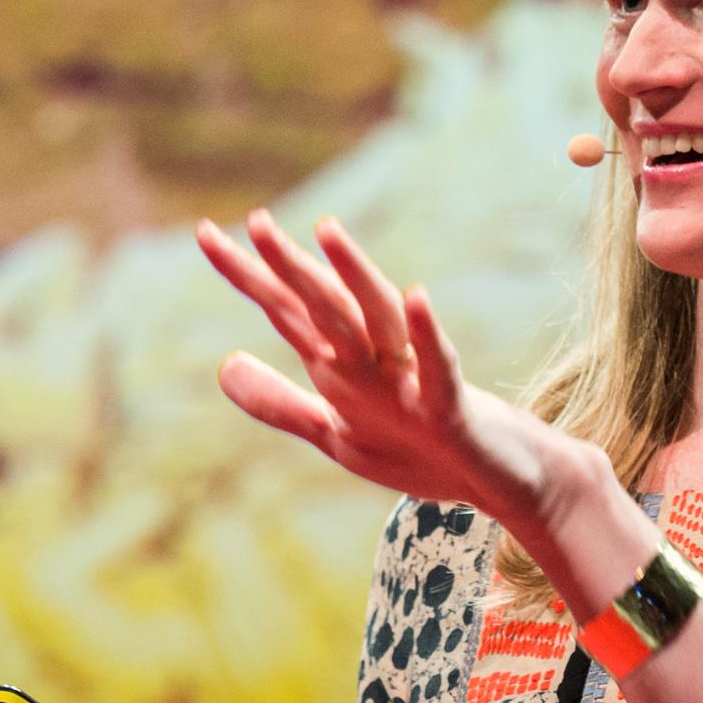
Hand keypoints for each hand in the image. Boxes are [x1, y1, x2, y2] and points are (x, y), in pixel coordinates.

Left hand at [196, 210, 558, 522]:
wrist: (499, 480)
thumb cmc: (419, 449)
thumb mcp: (335, 433)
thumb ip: (279, 402)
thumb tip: (221, 364)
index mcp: (340, 365)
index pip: (285, 310)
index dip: (246, 275)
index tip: (203, 233)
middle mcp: (373, 358)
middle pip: (323, 305)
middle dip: (288, 267)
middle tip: (253, 222)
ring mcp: (413, 378)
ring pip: (378, 320)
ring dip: (354, 276)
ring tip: (327, 231)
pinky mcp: (451, 407)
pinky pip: (438, 367)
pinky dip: (427, 334)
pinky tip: (416, 297)